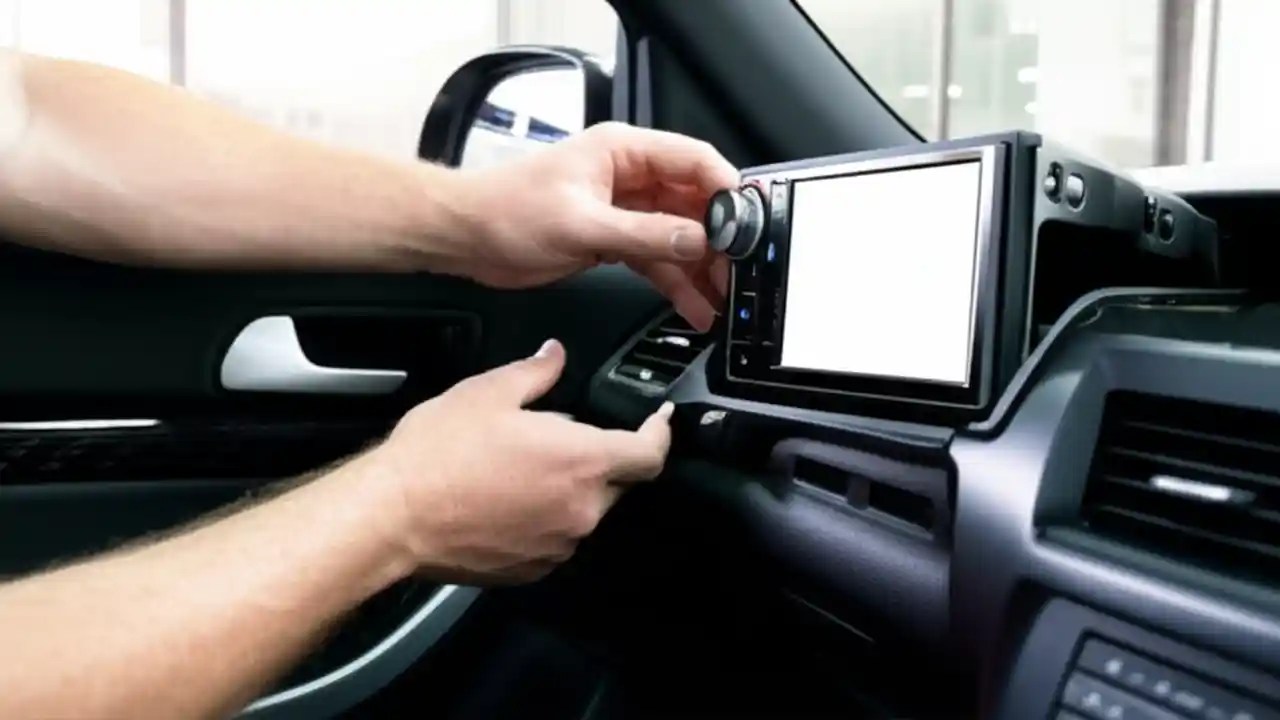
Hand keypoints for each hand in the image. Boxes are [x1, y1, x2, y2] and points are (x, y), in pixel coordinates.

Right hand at [365, 339, 671, 584]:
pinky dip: (543, 518)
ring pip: (583, 510)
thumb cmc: (438, 455)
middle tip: (554, 438)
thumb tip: (554, 355)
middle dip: (598, 457)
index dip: (661, 433)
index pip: (650, 453)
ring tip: (518, 470)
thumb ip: (536, 372)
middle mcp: (581, 509)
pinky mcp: (533, 569)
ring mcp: (558, 544)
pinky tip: (505, 500)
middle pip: (617, 481)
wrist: (393, 516)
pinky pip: (555, 537)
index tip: (660, 420)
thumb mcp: (489, 392)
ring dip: (567, 489)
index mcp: (582, 461)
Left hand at [457, 122, 738, 331]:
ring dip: (700, 269)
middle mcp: (629, 178)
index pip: (694, 160)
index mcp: (623, 152)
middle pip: (693, 204)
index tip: (748, 222)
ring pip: (678, 238)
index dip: (727, 190)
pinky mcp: (612, 241)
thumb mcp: (581, 224)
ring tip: (721, 301)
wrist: (466, 237)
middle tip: (737, 272)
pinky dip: (675, 283)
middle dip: (719, 239)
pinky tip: (693, 307)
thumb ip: (643, 234)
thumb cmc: (507, 211)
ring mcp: (623, 211)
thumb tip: (695, 240)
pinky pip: (656, 260)